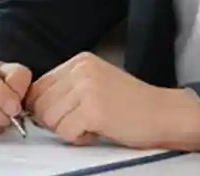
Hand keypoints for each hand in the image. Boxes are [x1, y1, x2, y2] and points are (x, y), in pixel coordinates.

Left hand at [25, 52, 199, 150]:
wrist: (165, 114)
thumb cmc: (132, 106)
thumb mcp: (96, 84)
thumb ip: (68, 89)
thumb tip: (33, 105)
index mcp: (79, 61)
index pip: (39, 86)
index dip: (45, 107)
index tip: (64, 116)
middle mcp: (81, 70)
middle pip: (39, 103)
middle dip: (54, 120)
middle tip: (80, 123)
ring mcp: (87, 88)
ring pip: (49, 118)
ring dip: (67, 130)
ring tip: (91, 125)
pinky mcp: (93, 109)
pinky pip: (65, 132)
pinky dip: (78, 138)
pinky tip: (97, 131)